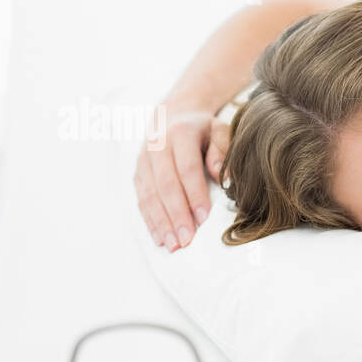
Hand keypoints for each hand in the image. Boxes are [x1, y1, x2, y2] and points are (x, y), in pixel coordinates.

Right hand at [134, 104, 230, 251]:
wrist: (172, 116)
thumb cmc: (203, 129)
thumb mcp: (219, 130)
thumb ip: (223, 151)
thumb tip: (224, 180)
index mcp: (180, 134)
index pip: (187, 169)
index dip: (195, 195)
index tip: (204, 219)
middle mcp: (157, 147)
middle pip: (165, 186)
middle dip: (176, 215)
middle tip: (187, 240)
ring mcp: (143, 161)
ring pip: (150, 195)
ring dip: (161, 223)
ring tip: (173, 245)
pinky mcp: (137, 174)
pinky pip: (141, 200)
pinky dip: (150, 221)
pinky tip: (159, 238)